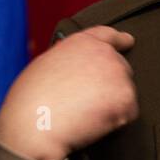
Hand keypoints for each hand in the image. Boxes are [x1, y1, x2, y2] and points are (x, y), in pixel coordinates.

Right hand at [0, 25, 137, 159]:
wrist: (37, 124)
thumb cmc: (32, 100)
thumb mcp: (44, 65)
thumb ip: (68, 60)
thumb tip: (75, 69)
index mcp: (81, 43)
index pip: (108, 35)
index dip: (120, 39)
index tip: (127, 41)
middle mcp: (103, 53)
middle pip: (119, 68)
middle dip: (109, 84)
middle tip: (87, 101)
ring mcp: (117, 75)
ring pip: (124, 92)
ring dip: (111, 105)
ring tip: (82, 112)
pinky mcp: (126, 98)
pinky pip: (127, 114)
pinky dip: (114, 122)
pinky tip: (91, 122)